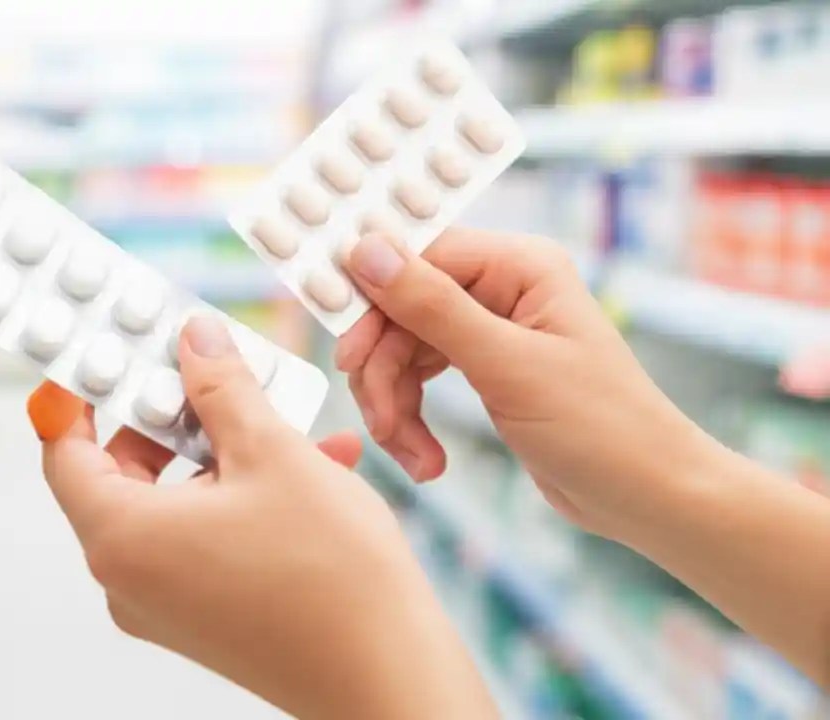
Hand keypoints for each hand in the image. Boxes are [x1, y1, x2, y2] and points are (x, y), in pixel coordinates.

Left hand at [37, 316, 495, 719]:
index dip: (82, 395)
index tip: (109, 355)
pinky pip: (209, 536)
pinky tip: (317, 464)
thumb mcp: (271, 453)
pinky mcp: (208, 618)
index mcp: (123, 538)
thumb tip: (194, 341)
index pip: (64, 452)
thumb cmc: (331, 579)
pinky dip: (247, 496)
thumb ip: (221, 387)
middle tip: (209, 370)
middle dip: (174, 414)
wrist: (390, 675)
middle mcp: (131, 579)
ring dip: (228, 451)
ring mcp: (169, 605)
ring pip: (180, 501)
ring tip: (287, 415)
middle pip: (125, 473)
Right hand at [336, 230, 718, 538]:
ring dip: (394, 408)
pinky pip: (418, 381)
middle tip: (382, 424)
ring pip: (401, 351)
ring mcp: (491, 329)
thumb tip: (366, 250)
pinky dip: (411, 422)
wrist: (647, 496)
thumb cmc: (600, 426)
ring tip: (414, 457)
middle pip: (400, 311)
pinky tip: (426, 461)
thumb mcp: (507, 366)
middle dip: (383, 373)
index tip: (344, 354)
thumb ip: (432, 306)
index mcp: (519, 265)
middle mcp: (503, 286)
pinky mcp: (484, 369)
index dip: (373, 304)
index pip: (418, 259)